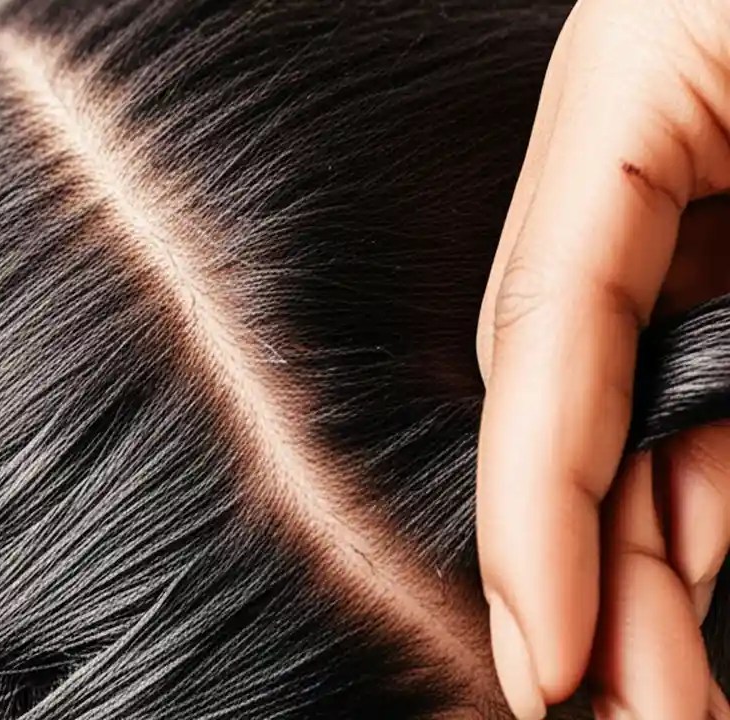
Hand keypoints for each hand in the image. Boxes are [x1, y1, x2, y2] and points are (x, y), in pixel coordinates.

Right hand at [474, 0, 729, 716]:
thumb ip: (720, 315)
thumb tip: (705, 507)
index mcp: (628, 93)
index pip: (544, 328)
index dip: (532, 509)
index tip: (546, 658)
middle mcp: (637, 159)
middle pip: (577, 393)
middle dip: (594, 571)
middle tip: (622, 716)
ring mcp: (689, 200)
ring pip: (639, 405)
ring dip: (646, 554)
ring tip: (661, 693)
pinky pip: (699, 375)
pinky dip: (697, 484)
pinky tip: (693, 570)